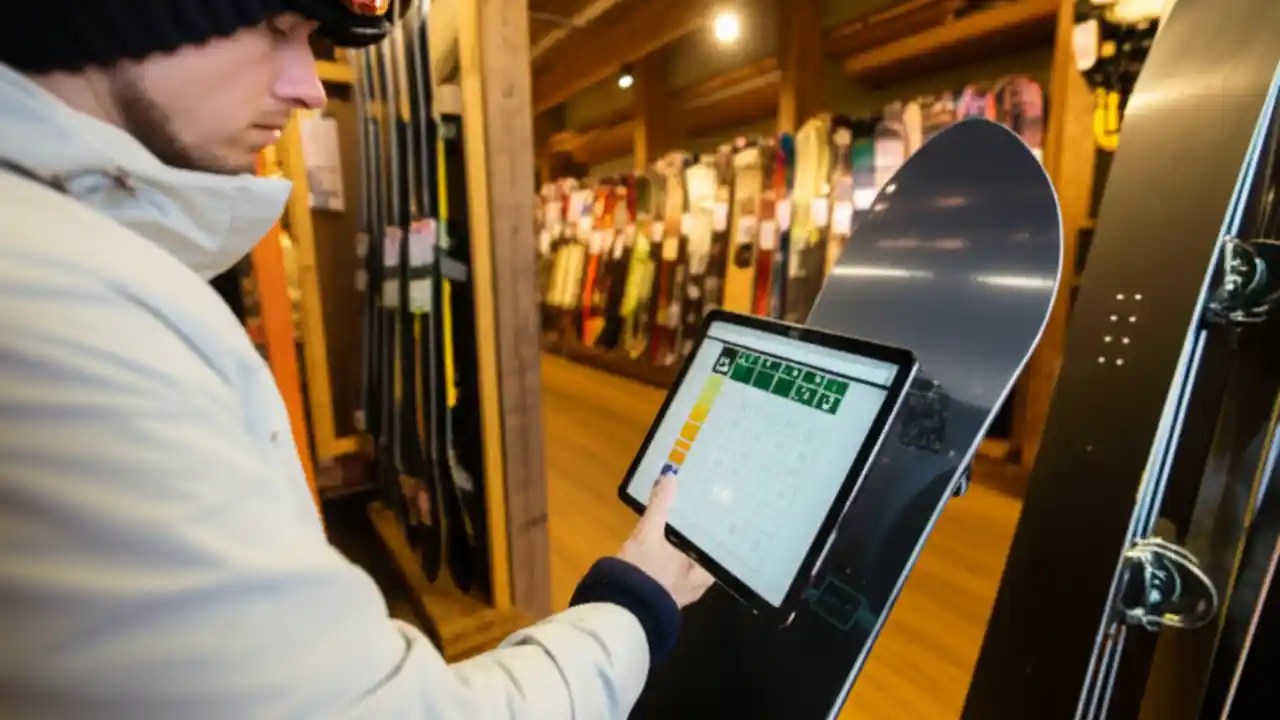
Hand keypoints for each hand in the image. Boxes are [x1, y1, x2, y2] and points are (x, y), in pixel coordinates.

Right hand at [618, 473, 714, 607]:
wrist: (617, 606)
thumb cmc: (642, 571)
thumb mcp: (649, 533)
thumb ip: (660, 506)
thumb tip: (670, 476)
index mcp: (704, 574)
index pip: (721, 549)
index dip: (721, 530)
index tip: (722, 511)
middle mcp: (697, 585)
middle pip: (704, 552)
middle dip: (701, 533)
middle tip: (702, 507)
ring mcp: (679, 590)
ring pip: (689, 561)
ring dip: (686, 543)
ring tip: (686, 517)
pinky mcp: (662, 591)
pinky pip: (674, 567)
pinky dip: (673, 552)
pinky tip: (667, 538)